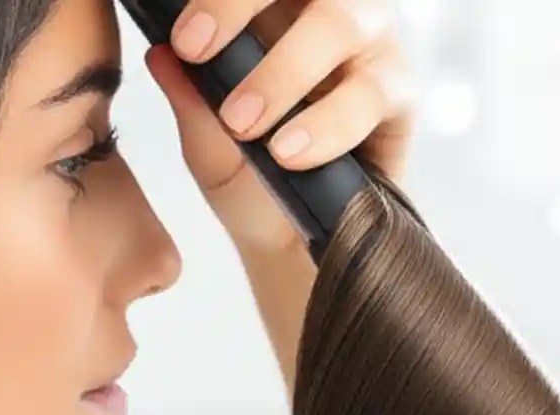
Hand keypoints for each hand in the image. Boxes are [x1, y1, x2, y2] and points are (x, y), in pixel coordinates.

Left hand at [144, 0, 414, 251]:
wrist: (293, 245)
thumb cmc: (251, 178)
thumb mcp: (207, 143)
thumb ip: (189, 97)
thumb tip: (159, 54)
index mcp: (276, 7)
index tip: (184, 41)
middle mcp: (328, 11)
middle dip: (240, 4)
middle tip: (197, 53)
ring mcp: (370, 45)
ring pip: (341, 22)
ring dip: (285, 69)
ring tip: (243, 123)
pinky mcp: (399, 92)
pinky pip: (372, 92)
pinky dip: (327, 123)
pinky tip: (290, 151)